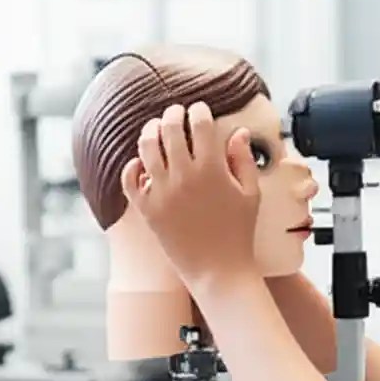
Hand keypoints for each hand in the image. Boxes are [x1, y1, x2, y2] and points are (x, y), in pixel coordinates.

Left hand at [120, 102, 261, 292]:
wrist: (219, 271)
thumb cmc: (239, 233)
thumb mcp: (250, 194)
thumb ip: (243, 159)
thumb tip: (238, 132)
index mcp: (212, 170)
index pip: (200, 124)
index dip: (199, 110)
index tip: (200, 110)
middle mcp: (184, 177)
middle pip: (170, 128)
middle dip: (173, 114)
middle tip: (176, 113)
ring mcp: (162, 192)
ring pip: (147, 147)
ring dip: (150, 131)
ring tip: (156, 129)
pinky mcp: (147, 209)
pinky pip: (129, 179)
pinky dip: (132, 165)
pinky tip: (141, 162)